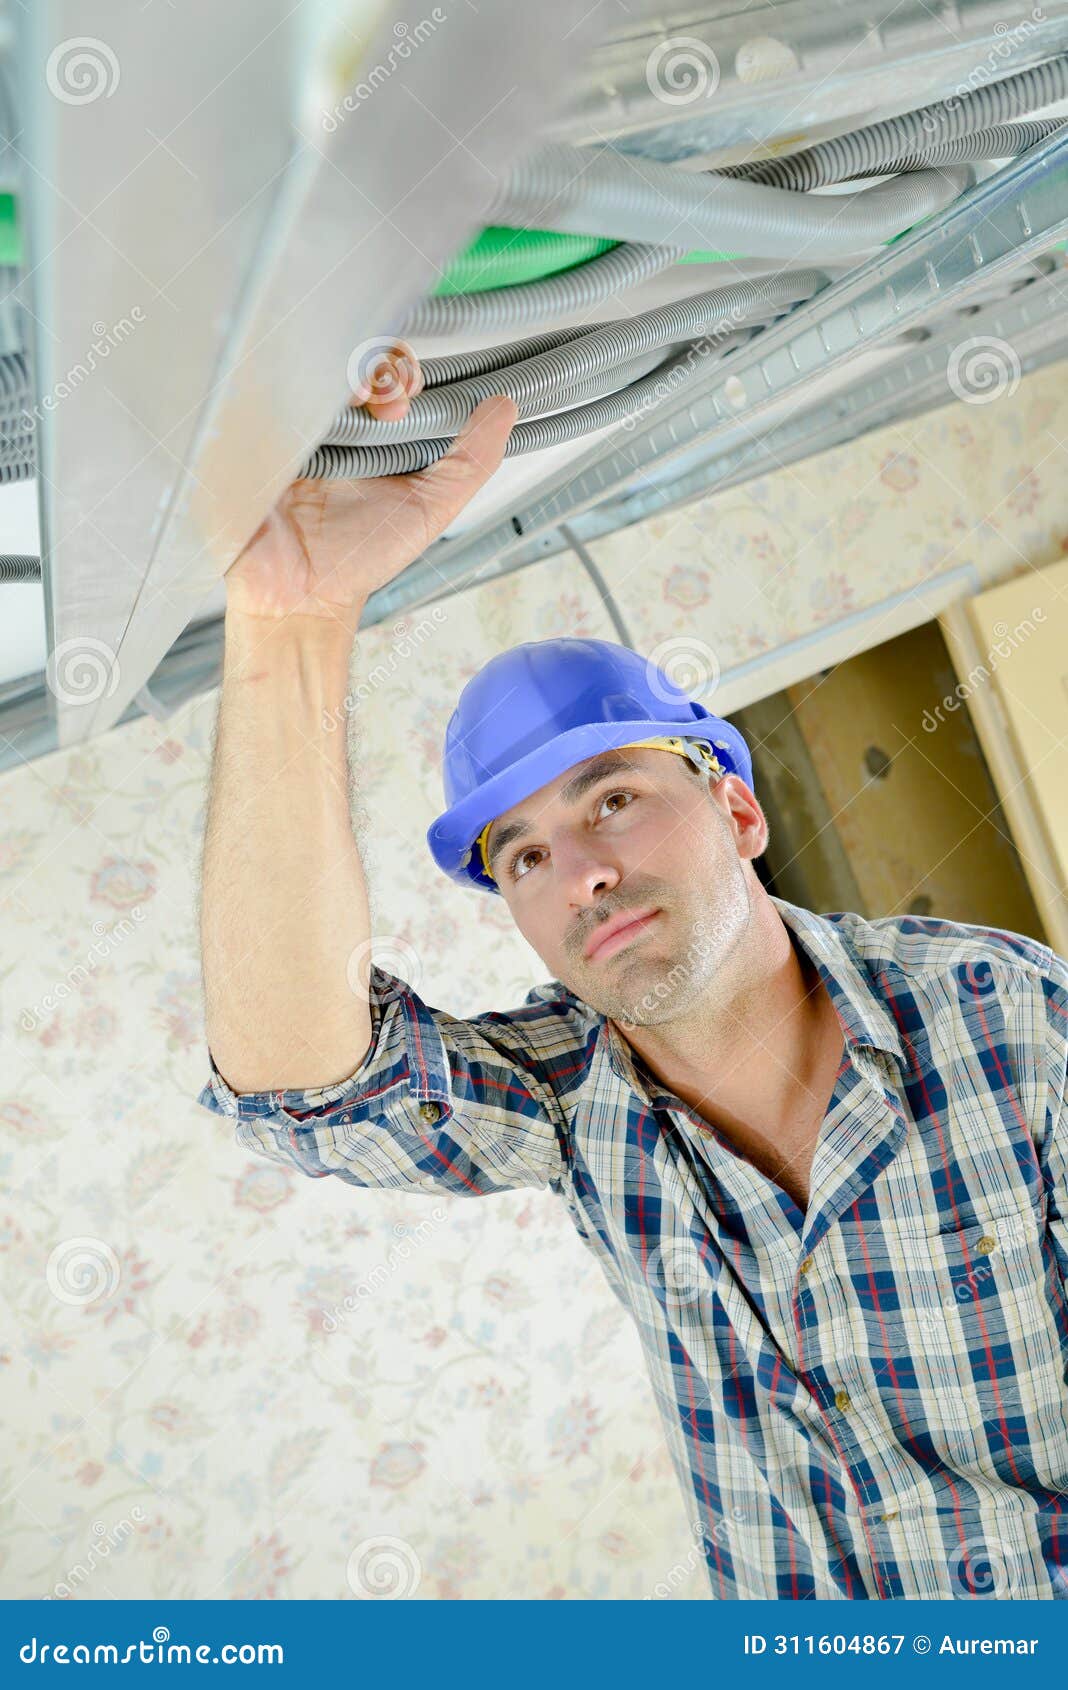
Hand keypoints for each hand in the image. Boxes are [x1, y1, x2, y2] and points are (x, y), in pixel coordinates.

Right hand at [224, 344, 516, 626]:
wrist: (300, 596)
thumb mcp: (429, 509)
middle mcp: (331, 421)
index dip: (402, 368)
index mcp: (370, 432)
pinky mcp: (250, 433)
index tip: (409, 392)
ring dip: (337, 371)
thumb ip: (470, 463)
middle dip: (375, 366)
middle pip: (348, 356)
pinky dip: (284, 388)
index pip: (387, 370)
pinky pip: (262, 391)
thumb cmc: (358, 558)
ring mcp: (289, 424)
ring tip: (358, 401)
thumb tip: (506, 409)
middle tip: (386, 401)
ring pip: (310, 365)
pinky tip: (307, 406)